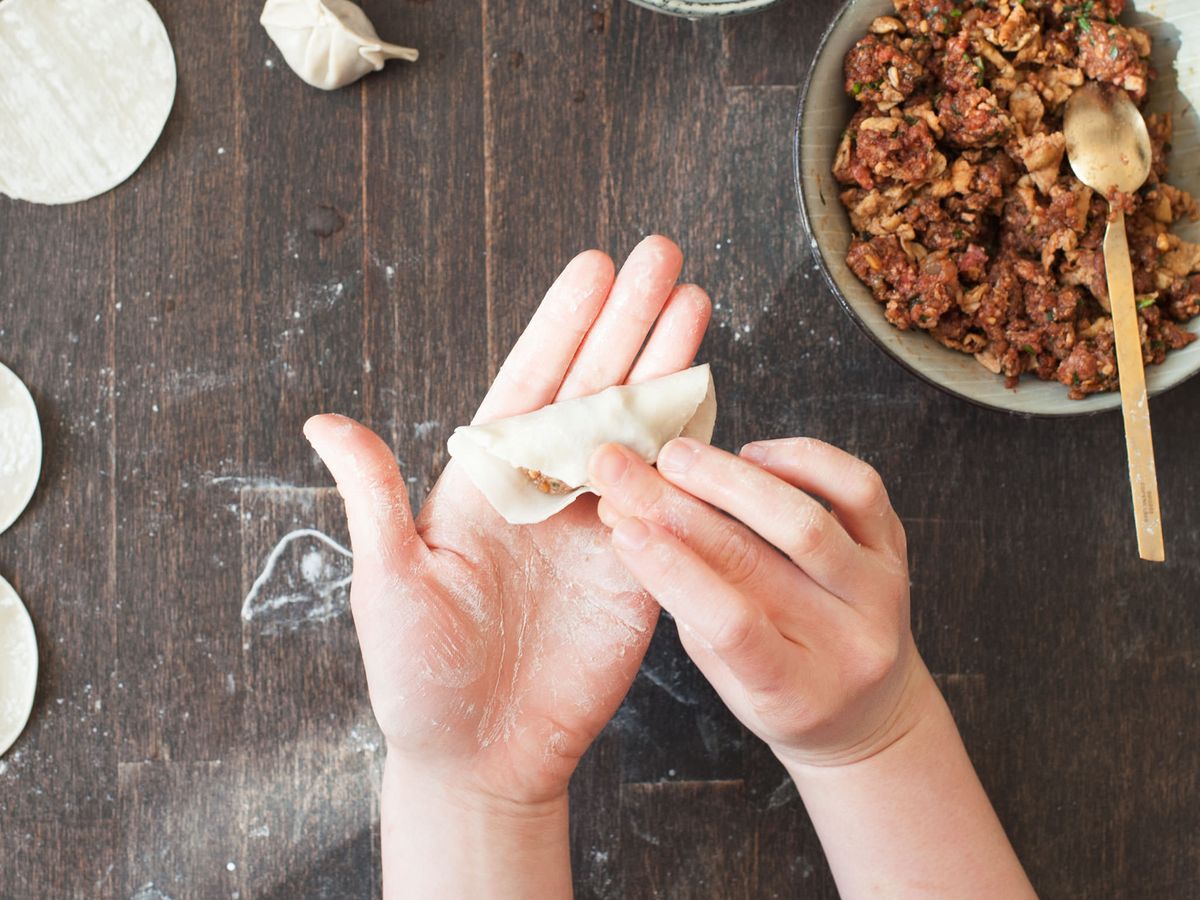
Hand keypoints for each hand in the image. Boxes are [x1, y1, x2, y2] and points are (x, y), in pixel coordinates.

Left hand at [305, 236, 711, 806]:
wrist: (480, 758)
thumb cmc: (418, 676)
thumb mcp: (388, 581)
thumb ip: (375, 496)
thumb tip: (322, 419)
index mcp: (487, 480)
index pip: (531, 383)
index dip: (563, 325)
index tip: (593, 267)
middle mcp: (546, 490)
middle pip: (596, 387)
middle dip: (629, 319)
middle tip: (662, 252)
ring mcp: (597, 526)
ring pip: (640, 430)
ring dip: (668, 365)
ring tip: (696, 301)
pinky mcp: (639, 570)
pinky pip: (671, 499)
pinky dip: (691, 448)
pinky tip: (710, 393)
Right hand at [590, 436, 929, 768]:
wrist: (872, 710)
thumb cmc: (784, 697)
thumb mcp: (727, 677)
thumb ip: (685, 603)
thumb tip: (627, 518)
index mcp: (796, 692)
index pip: (731, 625)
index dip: (675, 572)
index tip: (623, 528)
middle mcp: (847, 642)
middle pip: (754, 562)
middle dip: (673, 508)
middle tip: (620, 471)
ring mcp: (879, 592)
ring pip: (806, 520)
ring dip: (730, 479)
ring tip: (676, 456)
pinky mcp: (896, 550)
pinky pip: (858, 487)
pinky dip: (800, 460)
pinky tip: (752, 455)